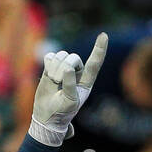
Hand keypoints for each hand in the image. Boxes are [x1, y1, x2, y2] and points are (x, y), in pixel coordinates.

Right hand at [28, 31, 106, 146]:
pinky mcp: (51, 66)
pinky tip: (48, 74)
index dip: (99, 49)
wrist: (47, 115)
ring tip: (54, 81)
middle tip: (58, 82)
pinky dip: (48, 64)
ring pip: (61, 55)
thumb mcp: (70, 101)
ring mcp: (64, 68)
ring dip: (54, 68)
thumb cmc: (62, 111)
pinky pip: (50, 56)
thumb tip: (67, 68)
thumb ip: (70, 85)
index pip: (94, 63)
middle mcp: (77, 72)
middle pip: (73, 57)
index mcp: (86, 81)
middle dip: (63, 68)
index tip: (104, 35)